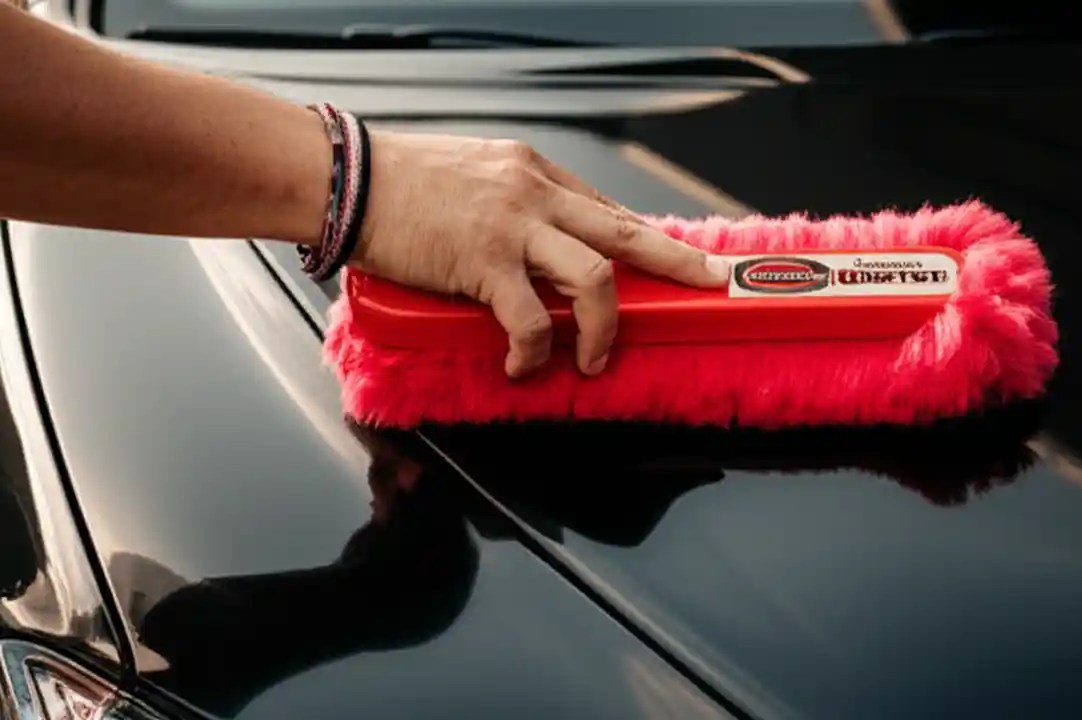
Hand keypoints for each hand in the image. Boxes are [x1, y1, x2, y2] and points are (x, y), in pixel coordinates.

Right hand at [349, 131, 730, 377]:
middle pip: (624, 231)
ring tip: (594, 359)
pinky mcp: (483, 263)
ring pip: (594, 277)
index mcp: (534, 173)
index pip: (605, 208)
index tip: (670, 257)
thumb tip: (535, 245)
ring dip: (605, 327)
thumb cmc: (402, 181)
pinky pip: (531, 319)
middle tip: (707, 280)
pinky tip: (525, 366)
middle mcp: (534, 194)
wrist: (349, 178)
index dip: (644, 239)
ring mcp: (513, 228)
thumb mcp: (474, 176)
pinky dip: (536, 351)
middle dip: (675, 261)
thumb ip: (511, 205)